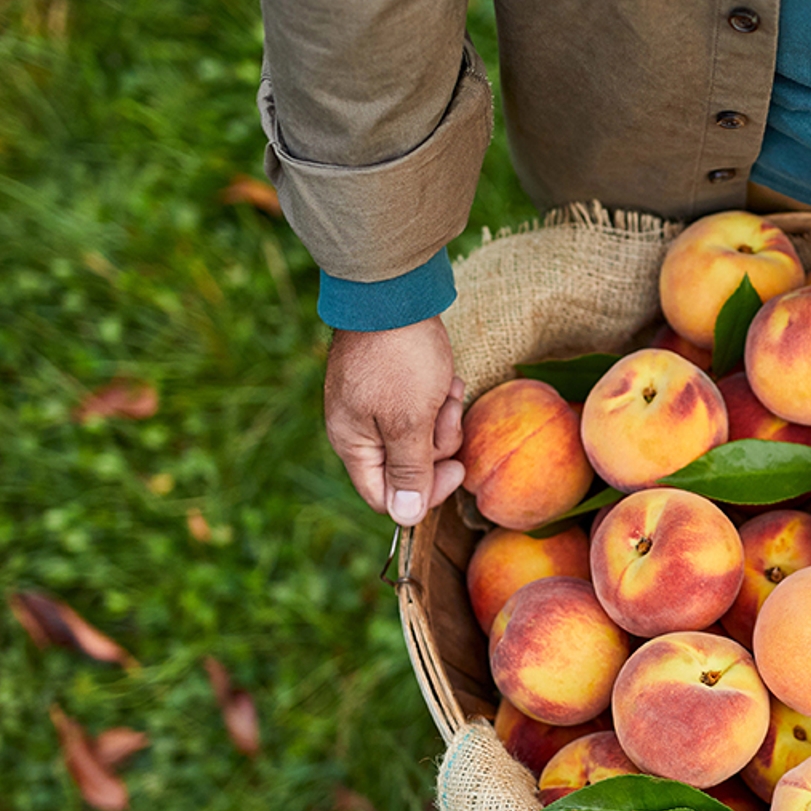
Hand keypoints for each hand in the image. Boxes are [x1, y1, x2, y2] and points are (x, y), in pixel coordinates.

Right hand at [324, 316, 465, 526]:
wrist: (394, 292)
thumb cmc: (400, 359)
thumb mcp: (409, 422)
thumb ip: (409, 472)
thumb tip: (405, 518)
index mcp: (353, 445)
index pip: (385, 498)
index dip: (424, 494)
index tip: (456, 471)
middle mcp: (359, 430)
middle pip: (409, 468)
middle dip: (437, 444)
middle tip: (445, 414)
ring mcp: (375, 406)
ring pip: (422, 437)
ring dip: (443, 417)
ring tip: (445, 389)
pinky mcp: (394, 386)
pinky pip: (424, 408)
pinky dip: (440, 397)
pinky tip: (446, 378)